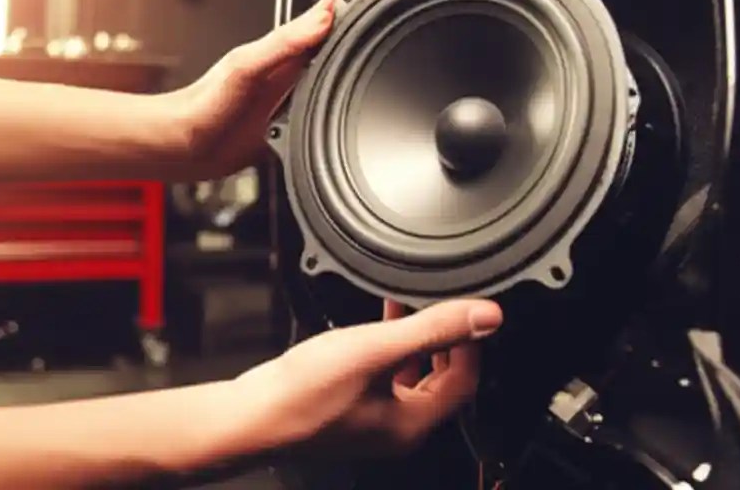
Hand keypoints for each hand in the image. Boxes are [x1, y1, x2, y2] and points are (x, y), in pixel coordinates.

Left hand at [169, 0, 376, 179]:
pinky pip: (327, 103)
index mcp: (285, 46)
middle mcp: (292, 66)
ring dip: (356, 52)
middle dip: (362, 15)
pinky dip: (344, 96)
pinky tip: (353, 97)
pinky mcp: (295, 119)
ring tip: (379, 40)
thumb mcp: (246, 68)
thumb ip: (283, 44)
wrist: (188, 146)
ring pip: (335, 67)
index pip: (325, 9)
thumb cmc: (207, 106)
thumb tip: (324, 19)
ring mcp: (294, 91)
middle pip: (336, 35)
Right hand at [236, 298, 502, 457]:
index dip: (471, 344)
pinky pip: (382, 381)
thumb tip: (485, 318)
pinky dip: (386, 352)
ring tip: (407, 309)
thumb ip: (434, 329)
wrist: (253, 416)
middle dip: (445, 343)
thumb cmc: (306, 393)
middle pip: (441, 383)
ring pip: (410, 381)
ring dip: (414, 344)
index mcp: (413, 423)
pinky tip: (370, 330)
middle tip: (441, 310)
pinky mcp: (348, 413)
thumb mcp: (378, 348)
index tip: (465, 314)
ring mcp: (371, 424)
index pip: (464, 383)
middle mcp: (396, 430)